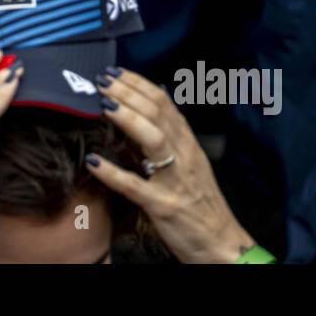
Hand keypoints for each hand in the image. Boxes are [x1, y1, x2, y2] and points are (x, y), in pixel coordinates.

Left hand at [85, 68, 254, 263]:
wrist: (222, 244)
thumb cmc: (201, 203)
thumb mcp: (190, 163)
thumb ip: (173, 134)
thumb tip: (155, 100)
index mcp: (188, 144)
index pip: (164, 103)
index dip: (139, 84)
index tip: (115, 72)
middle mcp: (184, 156)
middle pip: (157, 114)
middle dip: (128, 93)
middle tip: (102, 79)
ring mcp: (174, 181)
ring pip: (154, 140)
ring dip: (127, 118)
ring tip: (103, 104)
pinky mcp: (163, 206)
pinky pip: (136, 187)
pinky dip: (113, 172)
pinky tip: (93, 161)